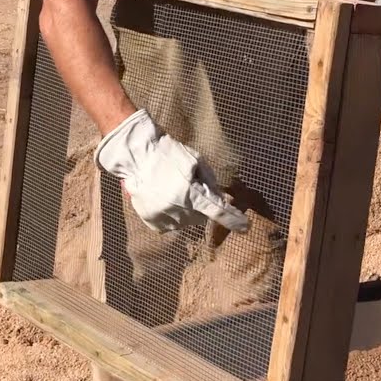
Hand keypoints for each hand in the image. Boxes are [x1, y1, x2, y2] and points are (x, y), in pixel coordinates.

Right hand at [95, 109, 248, 233]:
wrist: (136, 156)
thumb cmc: (168, 153)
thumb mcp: (195, 160)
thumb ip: (209, 181)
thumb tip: (219, 197)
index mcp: (190, 193)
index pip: (218, 212)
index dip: (233, 220)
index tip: (244, 227)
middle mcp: (177, 210)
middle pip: (200, 217)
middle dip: (201, 206)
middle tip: (191, 188)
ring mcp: (162, 217)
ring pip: (185, 222)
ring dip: (186, 211)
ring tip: (174, 191)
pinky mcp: (151, 221)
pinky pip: (170, 224)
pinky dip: (172, 215)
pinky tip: (165, 199)